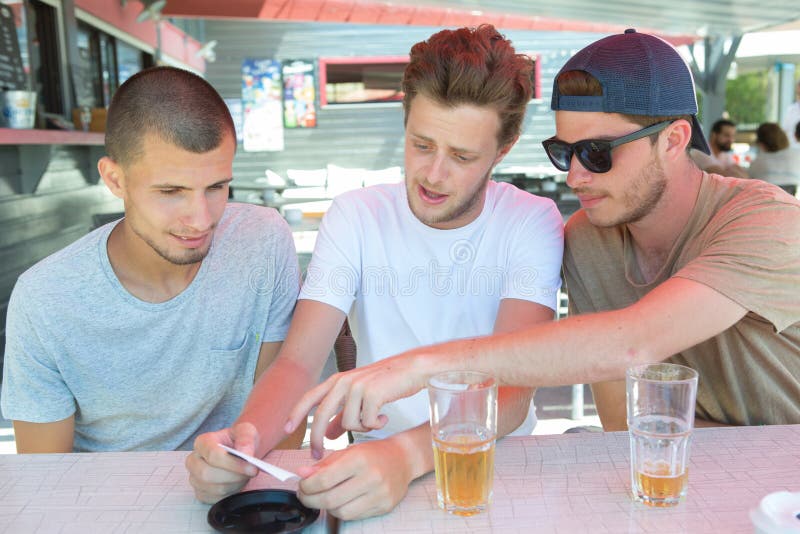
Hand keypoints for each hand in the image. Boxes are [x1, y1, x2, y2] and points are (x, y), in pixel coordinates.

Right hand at [186, 422, 259, 502]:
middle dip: (234, 476)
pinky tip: (237, 483)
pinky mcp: (201, 493)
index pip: (212, 455)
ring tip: (245, 475)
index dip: (233, 463)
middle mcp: (194, 461)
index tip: (252, 466)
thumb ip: (246, 440)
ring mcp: (195, 478)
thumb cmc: (239, 440)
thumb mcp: (246, 431)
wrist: (240, 450)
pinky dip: (231, 493)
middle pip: (208, 474)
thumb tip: (246, 454)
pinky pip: (216, 499)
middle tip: (251, 472)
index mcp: (202, 442)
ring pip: (214, 489)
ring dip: (235, 484)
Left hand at [284, 352, 430, 456]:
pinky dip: (375, 425)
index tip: (286, 430)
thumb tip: (327, 435)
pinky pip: (366, 422)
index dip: (296, 413)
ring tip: (374, 420)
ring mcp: (357, 387)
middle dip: (316, 438)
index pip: (310, 397)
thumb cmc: (386, 382)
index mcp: (337, 380)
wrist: (411, 369)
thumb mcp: (358, 395)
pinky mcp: (373, 394)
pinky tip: (384, 417)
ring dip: (361, 428)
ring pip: (347, 423)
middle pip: (320, 415)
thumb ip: (341, 414)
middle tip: (317, 454)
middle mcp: (344, 382)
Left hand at [296, 438, 414, 519]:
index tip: (302, 486)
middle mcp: (371, 477)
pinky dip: (342, 510)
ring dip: (326, 507)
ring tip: (324, 497)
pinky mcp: (384, 506)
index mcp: (359, 459)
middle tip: (305, 496)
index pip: (324, 479)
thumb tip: (301, 474)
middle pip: (330, 499)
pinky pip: (354, 516)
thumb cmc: (373, 453)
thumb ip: (324, 464)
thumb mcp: (348, 452)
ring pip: (341, 512)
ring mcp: (379, 494)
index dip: (307, 486)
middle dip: (311, 500)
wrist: (403, 459)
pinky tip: (340, 501)